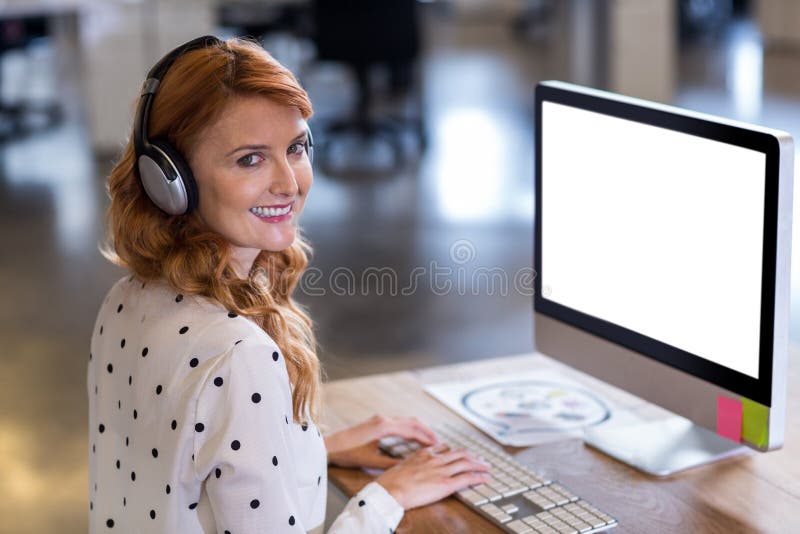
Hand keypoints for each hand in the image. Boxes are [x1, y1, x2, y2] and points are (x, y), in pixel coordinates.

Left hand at [325, 414, 436, 469]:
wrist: (328, 447)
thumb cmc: (347, 453)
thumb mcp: (371, 461)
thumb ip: (391, 463)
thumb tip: (410, 467)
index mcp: (383, 426)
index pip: (411, 429)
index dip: (426, 437)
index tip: (438, 445)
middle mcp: (383, 419)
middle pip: (411, 422)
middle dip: (426, 432)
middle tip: (439, 443)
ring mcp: (378, 420)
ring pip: (404, 422)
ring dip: (417, 430)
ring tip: (429, 441)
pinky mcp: (375, 423)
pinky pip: (397, 424)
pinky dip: (408, 430)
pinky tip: (412, 439)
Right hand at [376, 444, 491, 509]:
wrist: (390, 490)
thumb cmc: (389, 483)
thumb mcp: (398, 468)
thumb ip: (408, 467)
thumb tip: (406, 472)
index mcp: (422, 455)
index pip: (443, 448)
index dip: (454, 450)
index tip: (460, 453)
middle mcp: (434, 460)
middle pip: (459, 454)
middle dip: (471, 456)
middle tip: (479, 459)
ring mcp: (441, 471)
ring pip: (466, 463)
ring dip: (479, 464)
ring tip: (487, 467)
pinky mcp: (446, 484)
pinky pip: (467, 478)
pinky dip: (479, 477)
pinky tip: (485, 478)